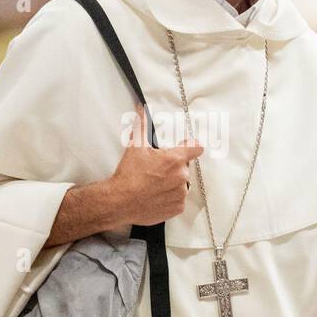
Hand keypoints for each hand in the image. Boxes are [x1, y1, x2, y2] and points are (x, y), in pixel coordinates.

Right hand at [108, 103, 202, 225]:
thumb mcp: (135, 146)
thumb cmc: (129, 175)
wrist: (121, 201)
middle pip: (185, 167)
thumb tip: (141, 110)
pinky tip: (156, 195)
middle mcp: (182, 176)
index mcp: (175, 159)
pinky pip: (178, 200)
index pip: (196, 148)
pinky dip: (170, 197)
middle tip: (157, 170)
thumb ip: (142, 126)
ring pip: (181, 184)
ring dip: (172, 182)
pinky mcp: (177, 207)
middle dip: (174, 167)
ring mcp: (180, 193)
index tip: (188, 147)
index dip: (192, 146)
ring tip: (154, 184)